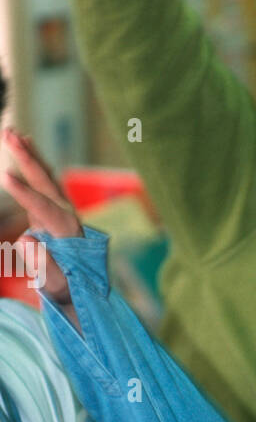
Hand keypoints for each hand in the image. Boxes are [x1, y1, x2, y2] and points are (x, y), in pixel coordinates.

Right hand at [1, 128, 83, 315]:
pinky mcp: (54, 208)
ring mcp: (63, 209)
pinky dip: (34, 161)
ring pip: (46, 176)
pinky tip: (24, 144)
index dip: (24, 193)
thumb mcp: (55, 283)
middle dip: (26, 158)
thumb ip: (43, 264)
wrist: (82, 288)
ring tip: (13, 133)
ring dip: (29, 154)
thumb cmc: (66, 288)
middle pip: (46, 182)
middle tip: (9, 136)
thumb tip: (25, 239)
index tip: (5, 176)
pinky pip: (44, 180)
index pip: (43, 207)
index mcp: (67, 232)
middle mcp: (68, 215)